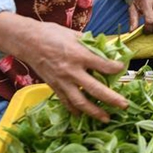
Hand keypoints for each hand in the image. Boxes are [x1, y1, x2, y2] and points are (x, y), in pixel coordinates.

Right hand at [0, 13, 127, 122]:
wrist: (28, 41)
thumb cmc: (52, 34)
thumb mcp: (74, 34)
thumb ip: (91, 44)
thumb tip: (107, 49)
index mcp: (79, 55)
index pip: (103, 65)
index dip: (116, 68)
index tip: (122, 68)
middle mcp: (72, 71)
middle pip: (95, 89)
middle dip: (112, 99)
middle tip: (124, 105)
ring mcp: (62, 81)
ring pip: (80, 101)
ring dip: (95, 112)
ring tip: (106, 118)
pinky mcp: (54, 86)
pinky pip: (66, 102)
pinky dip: (74, 110)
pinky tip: (82, 115)